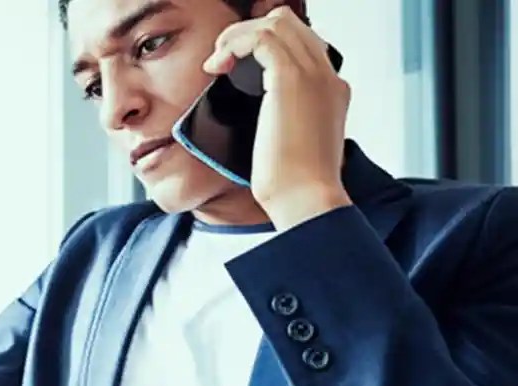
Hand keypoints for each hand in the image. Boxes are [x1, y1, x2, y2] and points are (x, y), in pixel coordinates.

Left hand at [203, 6, 352, 228]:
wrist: (306, 199)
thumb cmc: (294, 185)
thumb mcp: (292, 147)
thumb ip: (283, 123)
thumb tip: (261, 121)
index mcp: (330, 91)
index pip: (301, 44)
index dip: (264, 46)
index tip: (235, 68)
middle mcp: (326, 76)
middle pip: (289, 25)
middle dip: (248, 33)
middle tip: (222, 61)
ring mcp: (313, 74)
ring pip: (275, 23)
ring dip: (237, 36)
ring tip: (217, 62)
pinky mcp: (291, 79)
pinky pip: (261, 38)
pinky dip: (234, 43)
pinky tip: (217, 66)